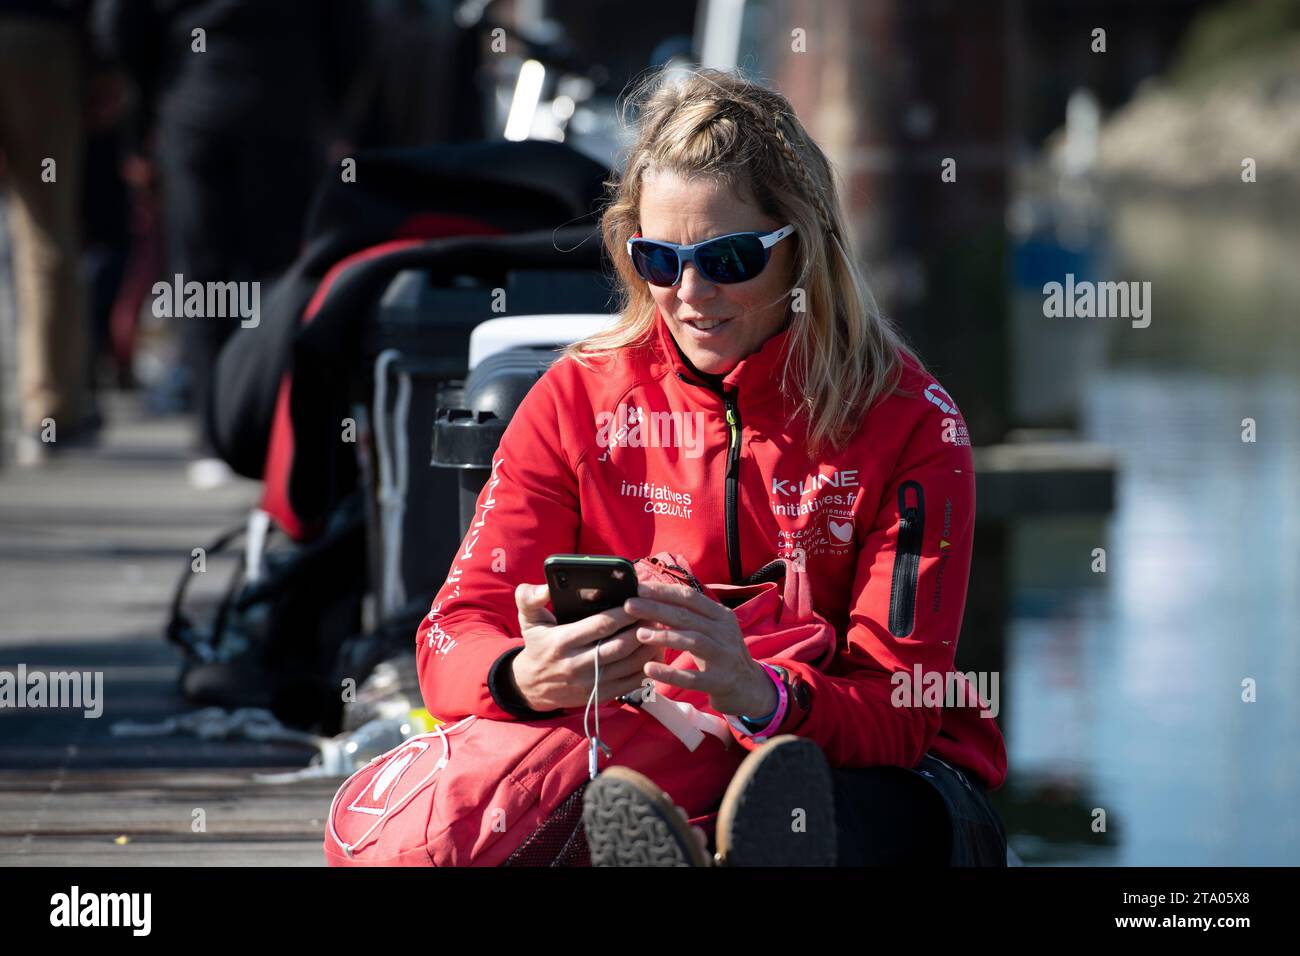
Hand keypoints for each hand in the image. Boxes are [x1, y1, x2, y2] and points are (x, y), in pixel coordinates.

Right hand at [511, 583, 662, 710]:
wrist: (531, 686)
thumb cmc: (536, 645)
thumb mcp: (528, 619)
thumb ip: (530, 598)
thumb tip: (544, 586)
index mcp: (561, 642)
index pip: (600, 626)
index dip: (623, 614)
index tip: (638, 601)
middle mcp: (576, 665)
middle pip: (619, 646)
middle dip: (641, 629)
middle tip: (655, 614)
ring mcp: (589, 683)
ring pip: (628, 666)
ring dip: (647, 648)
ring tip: (660, 631)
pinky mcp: (598, 696)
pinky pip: (629, 684)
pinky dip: (645, 669)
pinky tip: (653, 654)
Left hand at [623, 580, 777, 717]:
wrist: (750, 687)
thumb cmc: (720, 654)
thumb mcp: (712, 629)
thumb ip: (689, 616)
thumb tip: (652, 599)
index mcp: (721, 615)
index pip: (689, 597)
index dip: (663, 591)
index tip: (638, 587)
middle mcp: (725, 632)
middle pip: (687, 616)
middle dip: (656, 608)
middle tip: (629, 605)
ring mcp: (724, 656)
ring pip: (692, 641)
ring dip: (664, 636)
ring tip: (639, 634)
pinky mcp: (720, 681)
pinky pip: (693, 677)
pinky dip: (670, 673)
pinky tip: (649, 668)